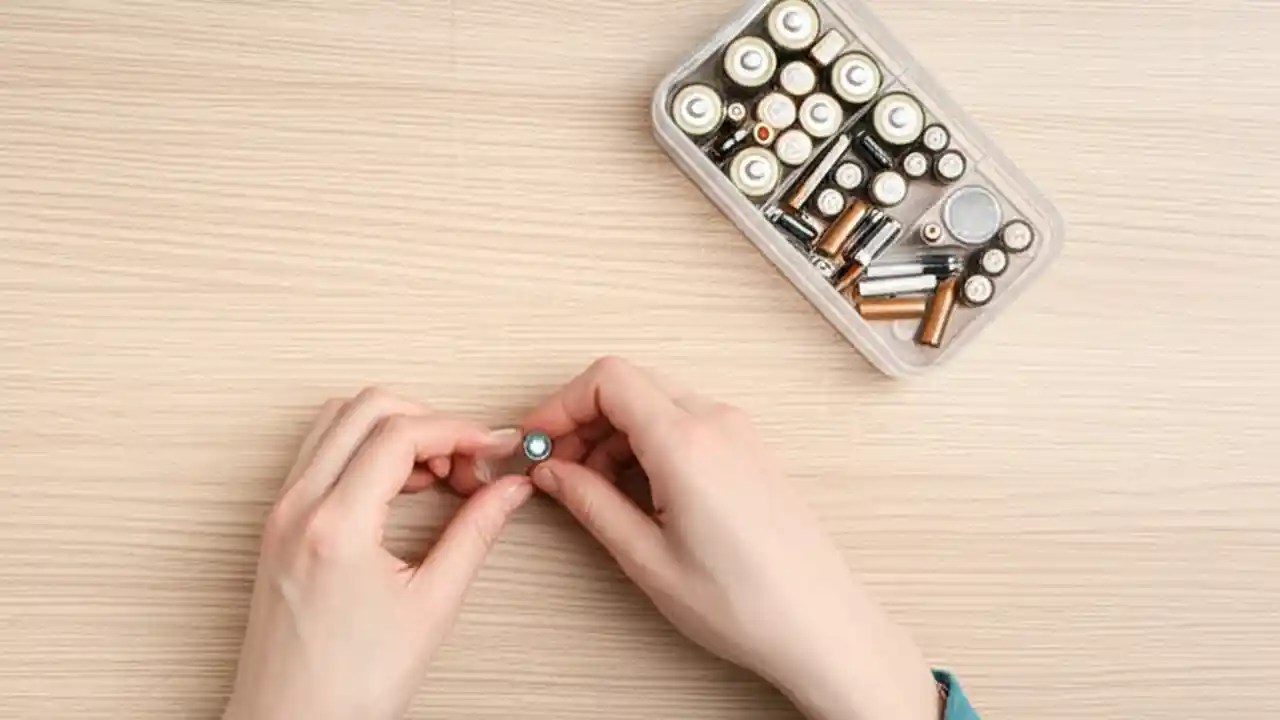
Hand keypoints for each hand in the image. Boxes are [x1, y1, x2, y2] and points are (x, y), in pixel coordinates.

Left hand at [224, 389, 531, 719]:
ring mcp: (281, 512)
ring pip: (337, 421)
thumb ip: (475, 534)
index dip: (459, 429)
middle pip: (365, 408)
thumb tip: (509, 489)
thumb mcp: (432, 606)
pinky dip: (364, 450)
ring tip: (437, 474)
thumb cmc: (349, 686)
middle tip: (468, 461)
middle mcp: (298, 507)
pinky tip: (400, 488)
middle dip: (428, 419)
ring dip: (393, 430)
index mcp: (335, 526)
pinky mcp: (278, 524)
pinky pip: (320, 454)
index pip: (401, 434)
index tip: (494, 447)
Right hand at [524, 358, 938, 719]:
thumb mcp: (647, 558)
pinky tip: (639, 492)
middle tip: (559, 470)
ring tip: (598, 492)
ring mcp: (739, 433)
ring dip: (616, 434)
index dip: (560, 404)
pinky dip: (650, 442)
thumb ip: (591, 504)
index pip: (607, 379)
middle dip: (584, 419)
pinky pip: (686, 422)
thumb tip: (552, 473)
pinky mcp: (749, 450)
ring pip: (657, 402)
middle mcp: (717, 423)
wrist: (820, 624)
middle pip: (630, 383)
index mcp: (687, 444)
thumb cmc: (747, 603)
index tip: (538, 440)